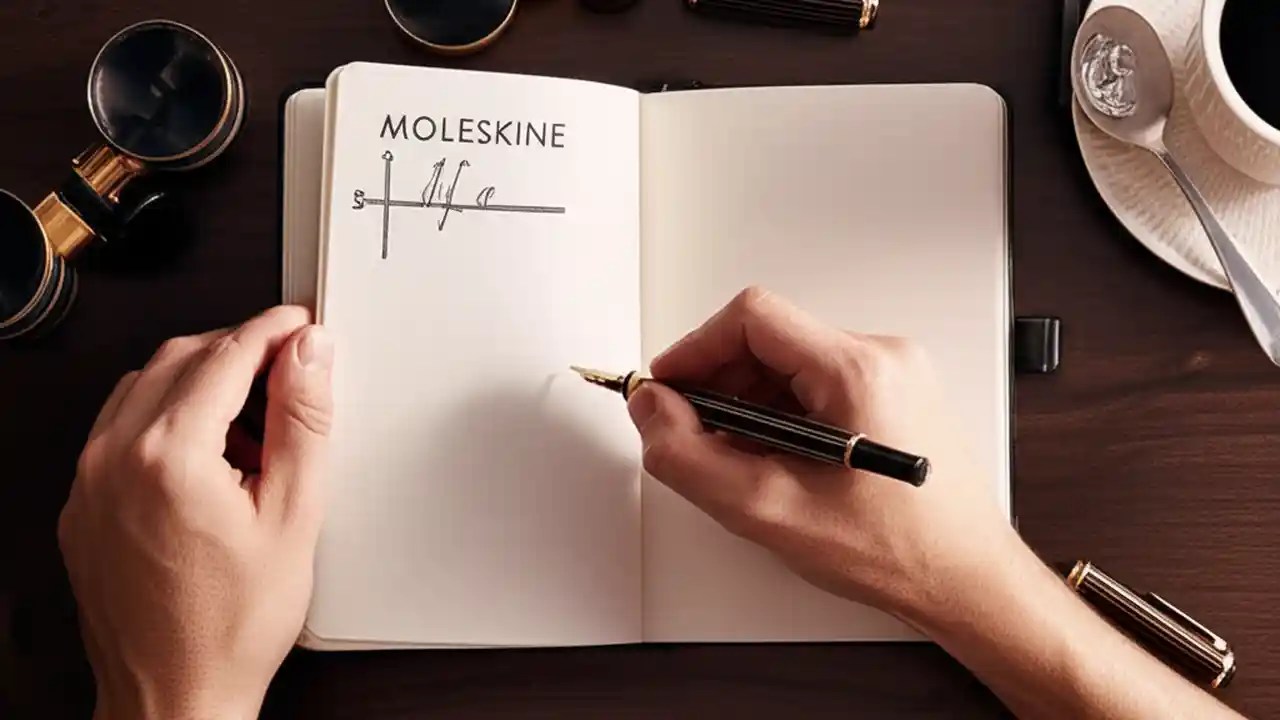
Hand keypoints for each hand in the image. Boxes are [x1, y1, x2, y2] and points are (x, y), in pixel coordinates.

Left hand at [58, 306, 333, 719]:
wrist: (174, 696)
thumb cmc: (231, 626)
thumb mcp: (294, 516)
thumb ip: (303, 421)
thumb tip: (310, 353)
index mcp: (168, 455)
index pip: (227, 354)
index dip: (273, 329)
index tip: (301, 324)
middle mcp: (113, 457)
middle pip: (181, 357)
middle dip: (240, 348)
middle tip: (291, 367)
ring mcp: (89, 481)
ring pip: (145, 385)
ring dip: (201, 379)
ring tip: (255, 423)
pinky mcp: (82, 504)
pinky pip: (119, 427)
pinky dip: (166, 415)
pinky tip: (209, 454)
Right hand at [628, 287, 1016, 621]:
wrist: (966, 580)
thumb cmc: (898, 551)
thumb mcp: (770, 511)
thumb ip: (691, 456)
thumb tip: (652, 409)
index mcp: (858, 370)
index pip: (752, 317)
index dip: (695, 348)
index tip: (667, 387)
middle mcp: (883, 357)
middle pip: (769, 337)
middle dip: (718, 381)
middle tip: (691, 432)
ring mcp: (894, 373)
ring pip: (790, 363)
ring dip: (748, 401)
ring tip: (737, 458)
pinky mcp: (895, 394)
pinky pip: (817, 383)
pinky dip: (781, 413)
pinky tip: (775, 461)